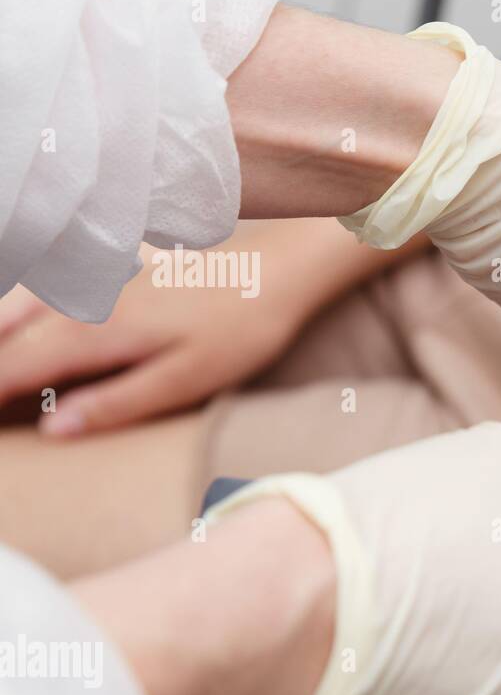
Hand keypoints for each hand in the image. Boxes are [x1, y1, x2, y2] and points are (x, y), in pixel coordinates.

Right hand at [0, 232, 325, 435]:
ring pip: (19, 302)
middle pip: (7, 334)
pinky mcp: (115, 265)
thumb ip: (117, 404)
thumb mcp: (186, 381)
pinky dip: (23, 302)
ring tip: (2, 362)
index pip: (13, 366)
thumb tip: (54, 429)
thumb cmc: (240, 330)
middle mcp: (85, 299)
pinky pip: (48, 280)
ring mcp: (98, 277)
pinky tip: (21, 314)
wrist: (279, 266)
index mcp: (96, 334)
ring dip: (2, 331)